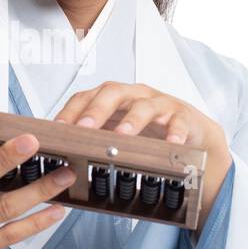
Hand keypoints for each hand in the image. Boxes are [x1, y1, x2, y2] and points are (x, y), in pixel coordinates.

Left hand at [53, 82, 232, 240]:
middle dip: (96, 110)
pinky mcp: (182, 115)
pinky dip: (174, 132)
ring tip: (121, 136)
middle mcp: (134, 95)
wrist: (190, 131)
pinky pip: (178, 121)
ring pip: (144, 105)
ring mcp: (158, 103)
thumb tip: (59, 156)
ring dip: (131, 120)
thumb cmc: (148, 130)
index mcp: (113, 98)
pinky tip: (170, 143)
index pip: (86, 96)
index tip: (57, 129)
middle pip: (112, 93)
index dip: (71, 111)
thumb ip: (94, 137)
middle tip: (83, 129)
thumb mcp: (117, 131)